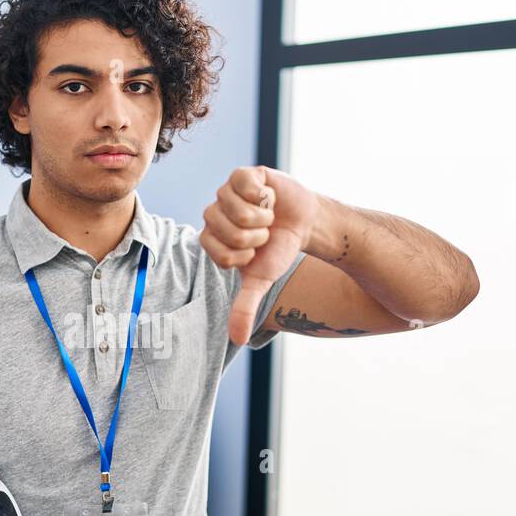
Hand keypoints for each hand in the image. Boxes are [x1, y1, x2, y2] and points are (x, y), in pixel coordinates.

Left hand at [201, 166, 321, 345]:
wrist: (304, 224)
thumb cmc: (277, 251)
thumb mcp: (261, 280)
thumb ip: (244, 307)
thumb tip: (237, 340)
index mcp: (211, 239)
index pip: (217, 250)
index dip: (243, 254)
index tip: (253, 252)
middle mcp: (213, 214)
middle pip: (228, 229)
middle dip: (255, 236)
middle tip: (263, 233)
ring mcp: (225, 192)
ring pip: (238, 209)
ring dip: (262, 216)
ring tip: (267, 215)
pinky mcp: (242, 175)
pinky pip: (243, 183)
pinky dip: (263, 195)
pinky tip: (268, 197)